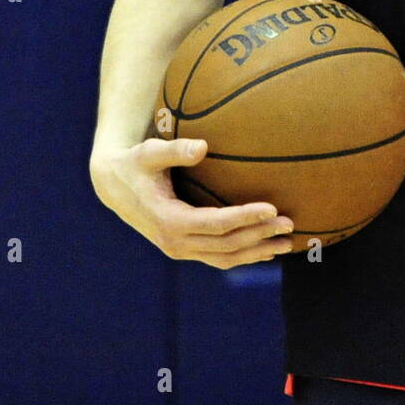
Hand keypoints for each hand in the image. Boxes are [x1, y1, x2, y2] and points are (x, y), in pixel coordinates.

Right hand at [90, 137, 295, 267]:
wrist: (114, 186)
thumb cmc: (136, 163)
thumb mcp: (150, 152)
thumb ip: (175, 150)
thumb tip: (202, 146)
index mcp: (169, 220)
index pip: (216, 223)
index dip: (245, 217)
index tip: (272, 208)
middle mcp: (175, 242)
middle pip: (226, 245)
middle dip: (259, 236)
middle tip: (289, 224)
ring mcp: (179, 249)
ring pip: (224, 258)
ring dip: (257, 252)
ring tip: (286, 243)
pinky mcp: (184, 249)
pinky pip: (218, 258)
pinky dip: (243, 256)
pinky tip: (266, 250)